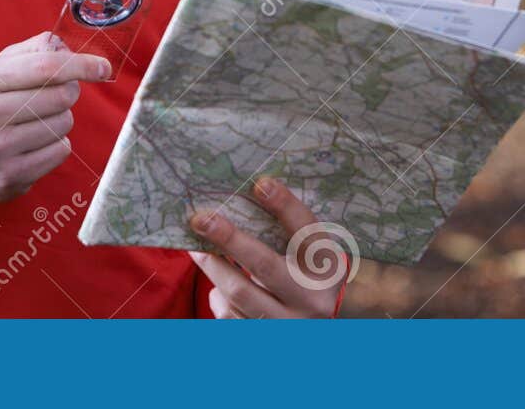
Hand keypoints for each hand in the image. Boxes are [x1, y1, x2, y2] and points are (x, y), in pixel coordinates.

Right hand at [0, 32, 110, 218]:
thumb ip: (32, 51)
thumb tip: (67, 46)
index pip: (46, 67)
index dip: (82, 65)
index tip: (103, 67)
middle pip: (60, 96)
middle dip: (67, 93)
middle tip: (54, 96)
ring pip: (63, 125)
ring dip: (60, 120)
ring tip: (37, 122)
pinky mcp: (7, 178)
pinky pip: (60, 152)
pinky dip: (56, 145)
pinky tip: (35, 144)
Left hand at [187, 176, 351, 317]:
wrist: (327, 319)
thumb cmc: (312, 271)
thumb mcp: (312, 249)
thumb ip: (286, 228)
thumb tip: (241, 199)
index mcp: (326, 266)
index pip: (306, 231)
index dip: (284, 206)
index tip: (260, 184)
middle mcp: (311, 298)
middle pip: (265, 265)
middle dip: (229, 239)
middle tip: (201, 219)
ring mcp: (291, 324)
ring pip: (241, 293)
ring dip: (213, 267)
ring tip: (197, 248)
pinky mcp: (269, 341)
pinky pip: (233, 318)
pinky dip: (219, 297)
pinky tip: (218, 285)